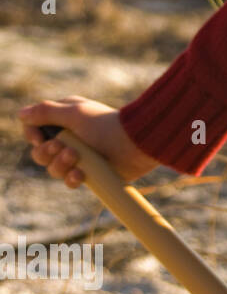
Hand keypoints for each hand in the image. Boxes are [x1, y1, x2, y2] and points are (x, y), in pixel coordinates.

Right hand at [18, 96, 160, 188]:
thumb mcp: (74, 113)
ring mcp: (80, 156)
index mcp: (66, 119)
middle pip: (41, 152)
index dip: (33, 136)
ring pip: (53, 168)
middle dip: (47, 152)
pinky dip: (72, 179)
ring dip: (60, 164)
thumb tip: (21, 114)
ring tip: (76, 157)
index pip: (36, 130)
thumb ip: (46, 112)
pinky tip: (81, 174)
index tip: (39, 138)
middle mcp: (71, 137)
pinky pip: (70, 181)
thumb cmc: (107, 124)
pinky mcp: (91, 172)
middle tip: (63, 148)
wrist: (137, 144)